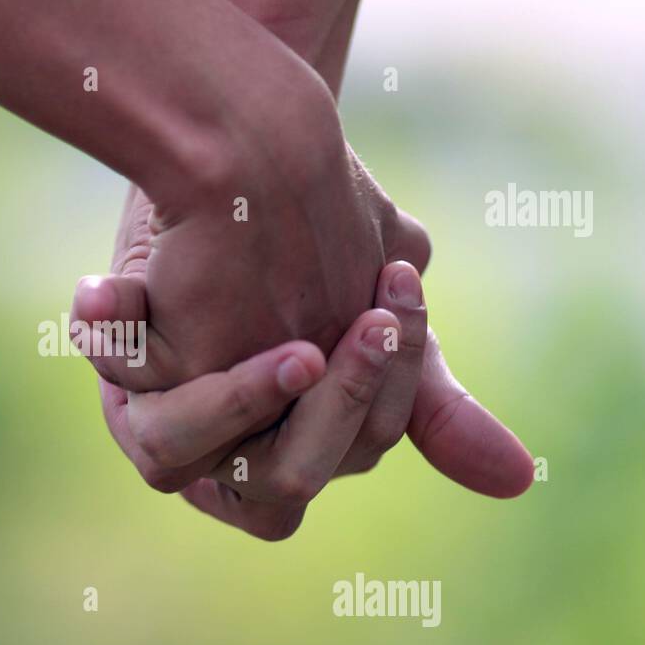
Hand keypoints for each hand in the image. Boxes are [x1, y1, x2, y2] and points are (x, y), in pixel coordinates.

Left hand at [79, 186, 532, 539]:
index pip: (355, 454)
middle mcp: (232, 448)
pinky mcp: (125, 370)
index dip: (384, 388)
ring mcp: (170, 413)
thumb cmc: (319, 244)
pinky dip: (128, 338)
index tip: (398, 295)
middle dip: (331, 405)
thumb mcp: (383, 324)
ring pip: (180, 454)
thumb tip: (523, 480)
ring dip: (232, 400)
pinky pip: (121, 377)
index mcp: (305, 448)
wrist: (246, 159)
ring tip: (290, 346)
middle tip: (366, 321)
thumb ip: (431, 405)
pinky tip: (133, 290)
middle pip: (279, 485)